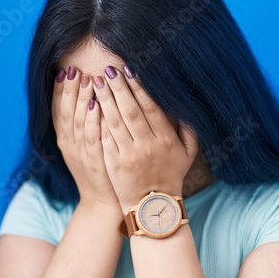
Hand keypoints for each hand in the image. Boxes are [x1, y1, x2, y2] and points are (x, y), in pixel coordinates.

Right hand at [52, 66, 120, 213]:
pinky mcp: (94, 161)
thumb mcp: (86, 148)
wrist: (102, 204)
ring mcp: (80, 154)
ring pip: (77, 122)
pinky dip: (92, 120)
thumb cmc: (99, 172)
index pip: (57, 111)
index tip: (63, 71)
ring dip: (80, 99)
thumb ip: (84, 126)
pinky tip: (96, 104)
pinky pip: (91, 137)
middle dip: (69, 89)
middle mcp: (69, 146)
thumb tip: (89, 98)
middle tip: (73, 69)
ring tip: (86, 79)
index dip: (59, 91)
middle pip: (65, 112)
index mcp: (65, 141)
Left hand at [92, 65, 199, 210]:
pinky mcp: (113, 163)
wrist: (152, 207)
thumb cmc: (170, 176)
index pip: (150, 108)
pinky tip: (90, 105)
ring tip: (96, 81)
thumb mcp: (188, 154)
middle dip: (118, 88)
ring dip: (104, 99)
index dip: (139, 88)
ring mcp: (128, 155)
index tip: (130, 70)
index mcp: (165, 140)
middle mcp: (146, 146)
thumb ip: (188, 129)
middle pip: (130, 111)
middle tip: (108, 70)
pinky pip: (104, 137)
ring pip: (114, 121)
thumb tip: (185, 105)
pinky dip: (97, 120)